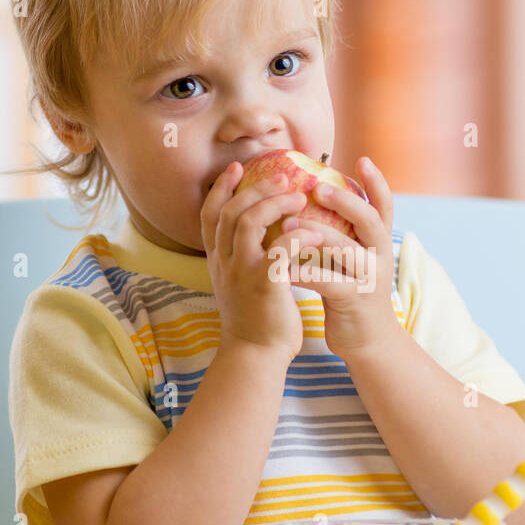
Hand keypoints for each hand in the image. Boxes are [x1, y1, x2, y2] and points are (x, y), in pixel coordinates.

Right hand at [200, 162, 325, 361]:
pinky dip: (296, 236)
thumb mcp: (239, 283)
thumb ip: (244, 256)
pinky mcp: (263, 286)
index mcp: (218, 260)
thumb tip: (261, 231)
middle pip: (231, 211)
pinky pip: (278, 251)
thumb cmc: (257, 319)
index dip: (222, 188)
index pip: (210, 214)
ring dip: (275, 204)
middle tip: (281, 176)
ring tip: (299, 198)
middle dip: (256, 189)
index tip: (238, 168)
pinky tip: (313, 232)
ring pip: (248, 223)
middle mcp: (224, 263)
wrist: (255, 355)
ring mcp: (240, 273)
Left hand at [279, 155, 396, 359]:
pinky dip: (303, 273)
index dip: (376, 182)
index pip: (384, 206)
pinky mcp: (354, 301)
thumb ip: (342, 232)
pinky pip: (328, 282)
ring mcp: (369, 279)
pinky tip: (282, 266)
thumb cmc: (351, 292)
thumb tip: (313, 196)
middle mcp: (380, 256)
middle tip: (315, 186)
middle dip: (344, 201)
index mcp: (379, 242)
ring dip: (317, 234)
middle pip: (370, 220)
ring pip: (347, 250)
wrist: (367, 341)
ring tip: (288, 223)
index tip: (362, 159)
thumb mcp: (353, 258)